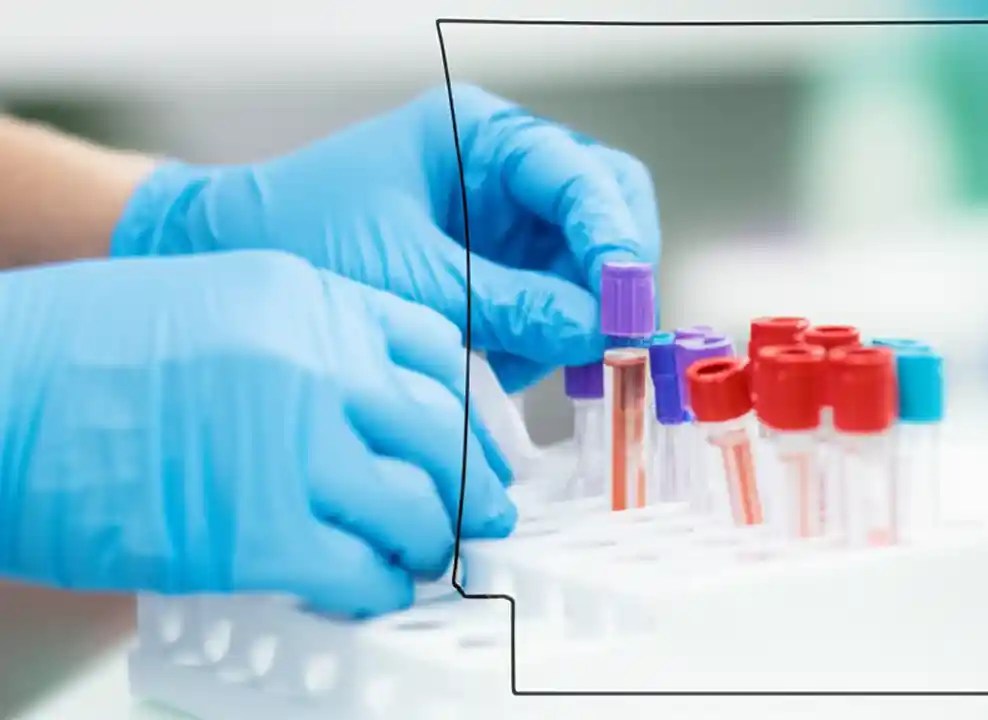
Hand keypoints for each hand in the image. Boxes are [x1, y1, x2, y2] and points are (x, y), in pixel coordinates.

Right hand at [0, 251, 514, 616]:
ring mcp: (295, 447)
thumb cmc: (77, 348)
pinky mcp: (258, 533)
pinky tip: (373, 591)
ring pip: (418, 509)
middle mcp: (321, 365)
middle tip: (483, 515)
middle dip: (473, 487)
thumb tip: (359, 408)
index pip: (438, 351)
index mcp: (311, 301)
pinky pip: (360, 571)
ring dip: (430, 543)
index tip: (480, 444)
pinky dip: (379, 589)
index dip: (470, 410)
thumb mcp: (212, 304)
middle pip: (442, 436)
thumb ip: (299, 345)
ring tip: (422, 559)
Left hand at [111, 84, 661, 391]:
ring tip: (544, 357)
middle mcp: (506, 174)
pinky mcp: (499, 272)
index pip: (583, 175)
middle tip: (612, 333)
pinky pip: (555, 303)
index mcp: (482, 137)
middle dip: (615, 274)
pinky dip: (551, 338)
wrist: (232, 260)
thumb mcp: (410, 277)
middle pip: (606, 209)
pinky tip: (514, 360)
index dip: (614, 238)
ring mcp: (507, 223)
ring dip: (582, 314)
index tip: (621, 300)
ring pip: (589, 263)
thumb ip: (508, 302)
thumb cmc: (300, 237)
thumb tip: (596, 328)